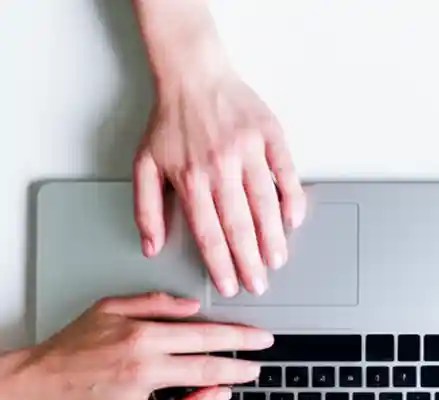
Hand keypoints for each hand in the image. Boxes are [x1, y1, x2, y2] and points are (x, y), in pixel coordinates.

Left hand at [0, 293, 271, 399]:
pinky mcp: (111, 308)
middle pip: (206, 335)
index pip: (209, 368)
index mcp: (147, 371)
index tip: (253, 370)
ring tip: (237, 328)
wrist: (36, 387)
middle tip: (263, 339)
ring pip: (185, 317)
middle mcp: (139, 341)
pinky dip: (175, 303)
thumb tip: (216, 396)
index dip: (237, 370)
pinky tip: (192, 308)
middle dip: (241, 338)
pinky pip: (153, 300)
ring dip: (216, 323)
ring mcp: (125, 320)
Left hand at [133, 56, 304, 297]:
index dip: (221, 263)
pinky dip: (292, 197)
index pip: (208, 232)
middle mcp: (219, 167)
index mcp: (190, 178)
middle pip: (239, 225)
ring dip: (272, 237)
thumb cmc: (171, 121)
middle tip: (259, 285)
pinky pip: (286, 172)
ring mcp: (248, 151)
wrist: (192, 74)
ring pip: (264, 204)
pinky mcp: (269, 136)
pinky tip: (294, 219)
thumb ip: (147, 208)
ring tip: (277, 261)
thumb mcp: (144, 164)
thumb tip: (151, 246)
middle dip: (250, 261)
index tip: (231, 285)